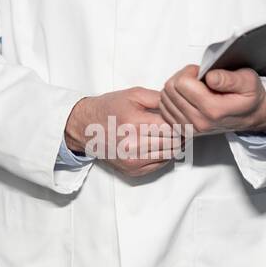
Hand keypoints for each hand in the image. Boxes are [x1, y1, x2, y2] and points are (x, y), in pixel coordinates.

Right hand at [64, 87, 181, 177]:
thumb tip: (180, 106)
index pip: (172, 128)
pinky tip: (156, 143)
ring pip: (170, 155)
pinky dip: (164, 154)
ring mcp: (133, 161)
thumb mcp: (133, 95)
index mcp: (134, 123)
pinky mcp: (133, 171)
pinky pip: (161, 164)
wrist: (85, 127)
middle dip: (178, 133)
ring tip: (166, 133)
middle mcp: (133, 145)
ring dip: (173, 144)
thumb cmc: (109, 108)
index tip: (178, 117)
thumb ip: (159, 98)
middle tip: (175, 125)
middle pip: (174, 143)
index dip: (179, 121)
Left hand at [159, 64, 265, 136]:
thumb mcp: (248, 81)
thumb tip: (210, 77)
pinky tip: (186, 97)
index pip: (182, 83)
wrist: (251, 115)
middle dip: (181, 78)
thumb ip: (229, 78)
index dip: (190, 71)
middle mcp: (199, 122)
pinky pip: (164, 109)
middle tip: (197, 79)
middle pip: (170, 89)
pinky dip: (171, 99)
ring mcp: (190, 128)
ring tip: (193, 88)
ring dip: (175, 88)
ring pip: (164, 98)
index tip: (201, 72)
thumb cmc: (248, 97)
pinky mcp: (183, 130)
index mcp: (213, 110)